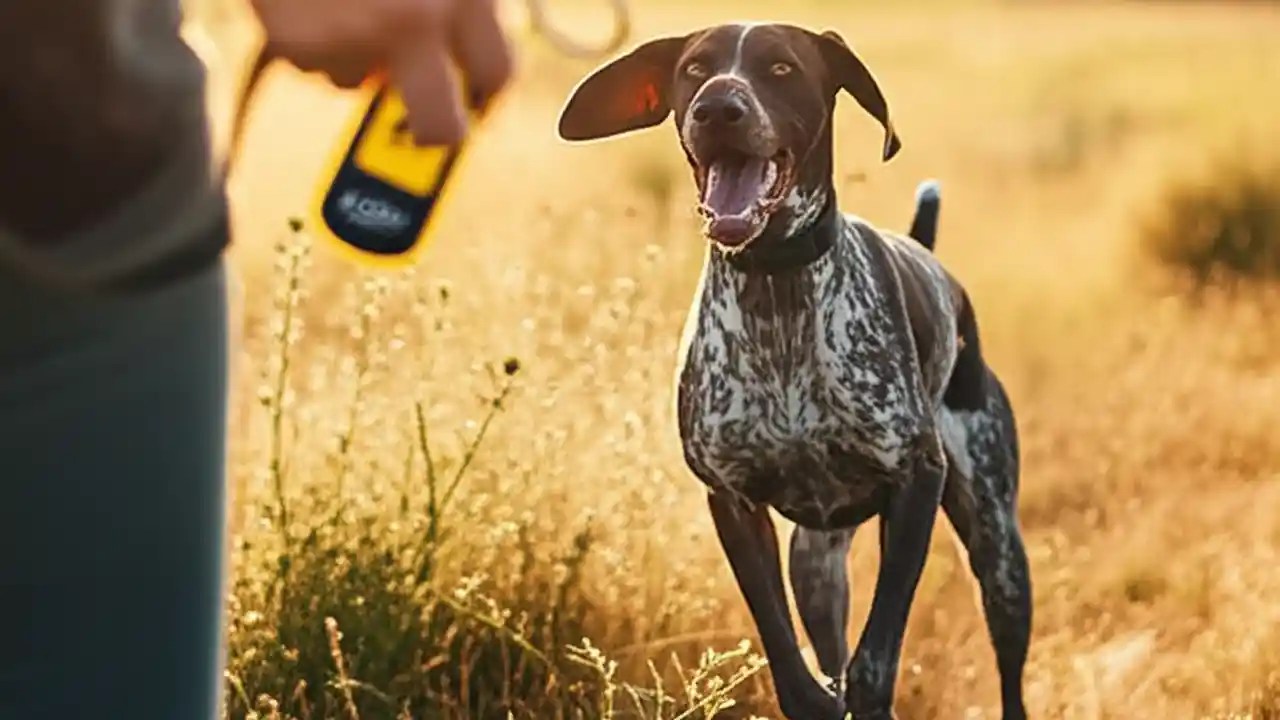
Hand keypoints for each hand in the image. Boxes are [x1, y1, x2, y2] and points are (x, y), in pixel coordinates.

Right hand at [250, 0, 512, 144]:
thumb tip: (471, 61)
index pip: (497, 73)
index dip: (488, 90)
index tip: (477, 95)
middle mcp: (412, 21)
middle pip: (440, 125)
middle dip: (437, 131)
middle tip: (431, 123)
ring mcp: (351, 38)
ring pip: (359, 84)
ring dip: (358, 57)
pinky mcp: (295, 42)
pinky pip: (312, 63)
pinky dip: (312, 36)